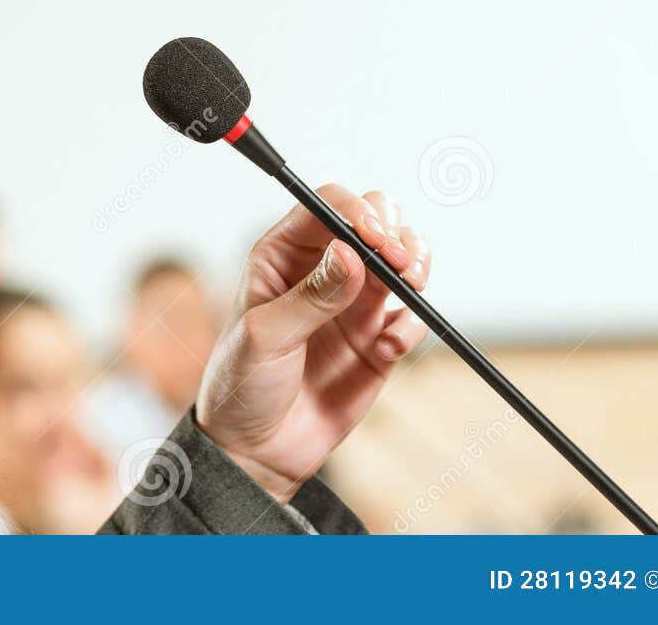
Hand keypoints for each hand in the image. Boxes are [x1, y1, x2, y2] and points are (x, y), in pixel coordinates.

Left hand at [195, 185, 431, 501]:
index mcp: (281, 256)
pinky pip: (409, 317)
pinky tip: (388, 345)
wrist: (256, 450)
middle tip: (400, 260)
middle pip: (372, 222)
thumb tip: (350, 253)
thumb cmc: (241, 384)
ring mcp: (353, 304)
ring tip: (410, 285)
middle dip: (394, 231)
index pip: (326, 207)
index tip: (375, 235)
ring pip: (399, 261)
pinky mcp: (376, 341)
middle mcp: (322, 271)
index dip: (356, 211)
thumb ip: (310, 296)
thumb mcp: (264, 336)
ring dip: (415, 264)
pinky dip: (411, 323)